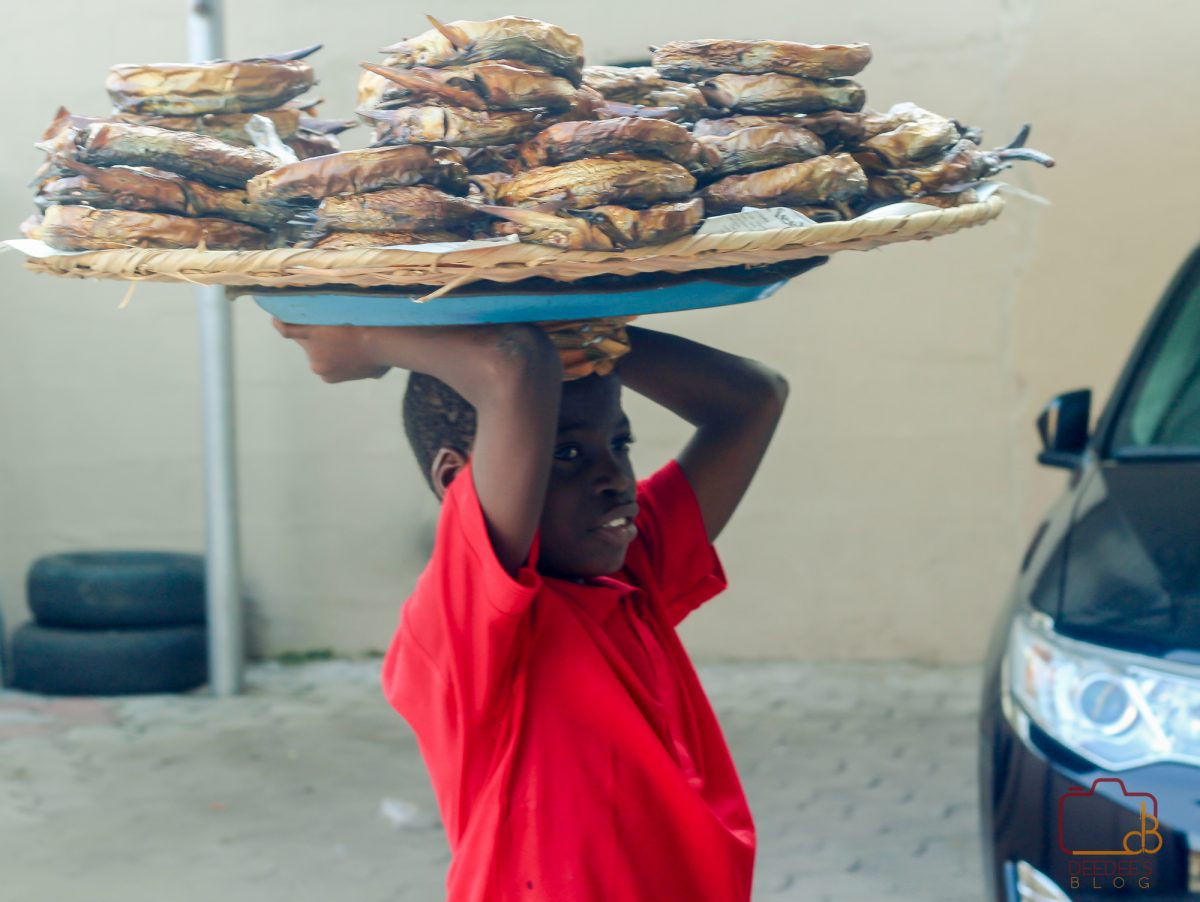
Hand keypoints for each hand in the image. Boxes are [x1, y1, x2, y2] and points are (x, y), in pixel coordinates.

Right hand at [271, 318, 390, 382]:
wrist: (384, 342)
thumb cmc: (386, 355)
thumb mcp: (376, 371)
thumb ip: (366, 371)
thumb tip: (373, 370)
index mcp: (329, 374)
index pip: (322, 359)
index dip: (330, 345)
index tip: (343, 334)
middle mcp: (317, 363)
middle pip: (310, 344)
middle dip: (319, 332)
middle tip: (329, 317)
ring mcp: (312, 346)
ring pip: (292, 331)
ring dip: (290, 321)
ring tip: (289, 308)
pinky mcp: (311, 331)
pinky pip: (288, 324)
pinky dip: (281, 318)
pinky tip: (279, 304)